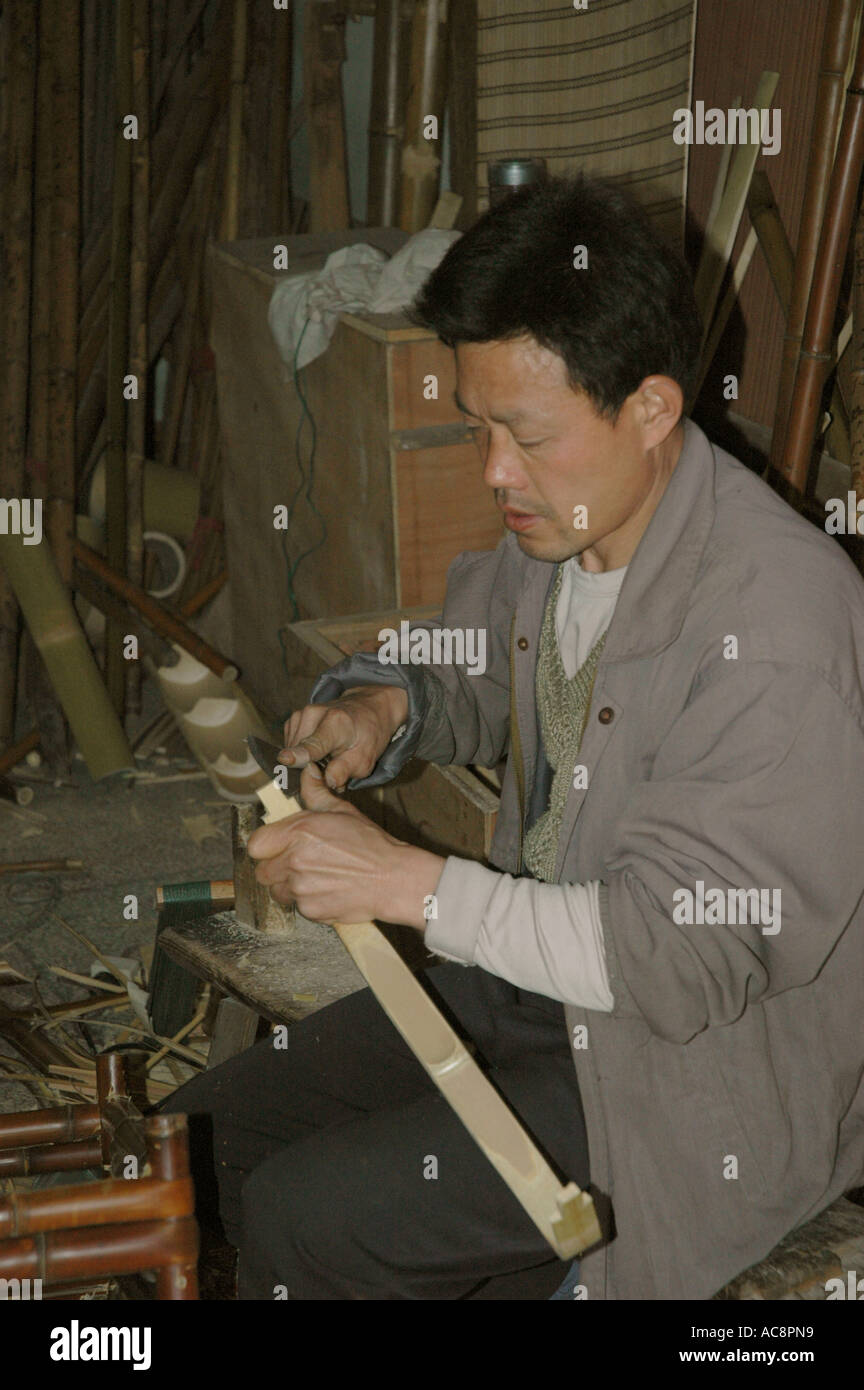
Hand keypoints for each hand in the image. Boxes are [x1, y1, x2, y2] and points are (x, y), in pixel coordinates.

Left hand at [247, 766, 443, 926]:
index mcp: (298, 832)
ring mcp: (300, 888)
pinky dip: (307, 901)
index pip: (256, 845)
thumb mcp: (343, 812)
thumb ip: (317, 793)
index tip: (277, 847)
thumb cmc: (371, 845)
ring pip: (277, 891)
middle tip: (299, 864)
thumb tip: (308, 772)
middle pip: (263, 871)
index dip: (266, 846)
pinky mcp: (309, 909)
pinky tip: (326, 890)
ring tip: (315, 878)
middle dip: (277, 868)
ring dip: (290, 886)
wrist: (392, 879)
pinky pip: (297, 906)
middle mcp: (294, 861)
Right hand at [278, 685, 408, 791]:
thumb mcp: (366, 758)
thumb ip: (345, 770)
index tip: (285, 759)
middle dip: (310, 768)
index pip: (315, 744)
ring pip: (292, 750)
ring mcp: (302, 714)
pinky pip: (291, 745)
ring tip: (327, 756)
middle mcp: (316, 714)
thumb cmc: (367, 735)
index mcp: (337, 724)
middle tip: (331, 768)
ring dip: (306, 760)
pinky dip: (302, 751)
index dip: (299, 754)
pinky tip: (319, 749)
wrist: (367, 708)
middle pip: (299, 752)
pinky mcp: (295, 718)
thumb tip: (327, 782)